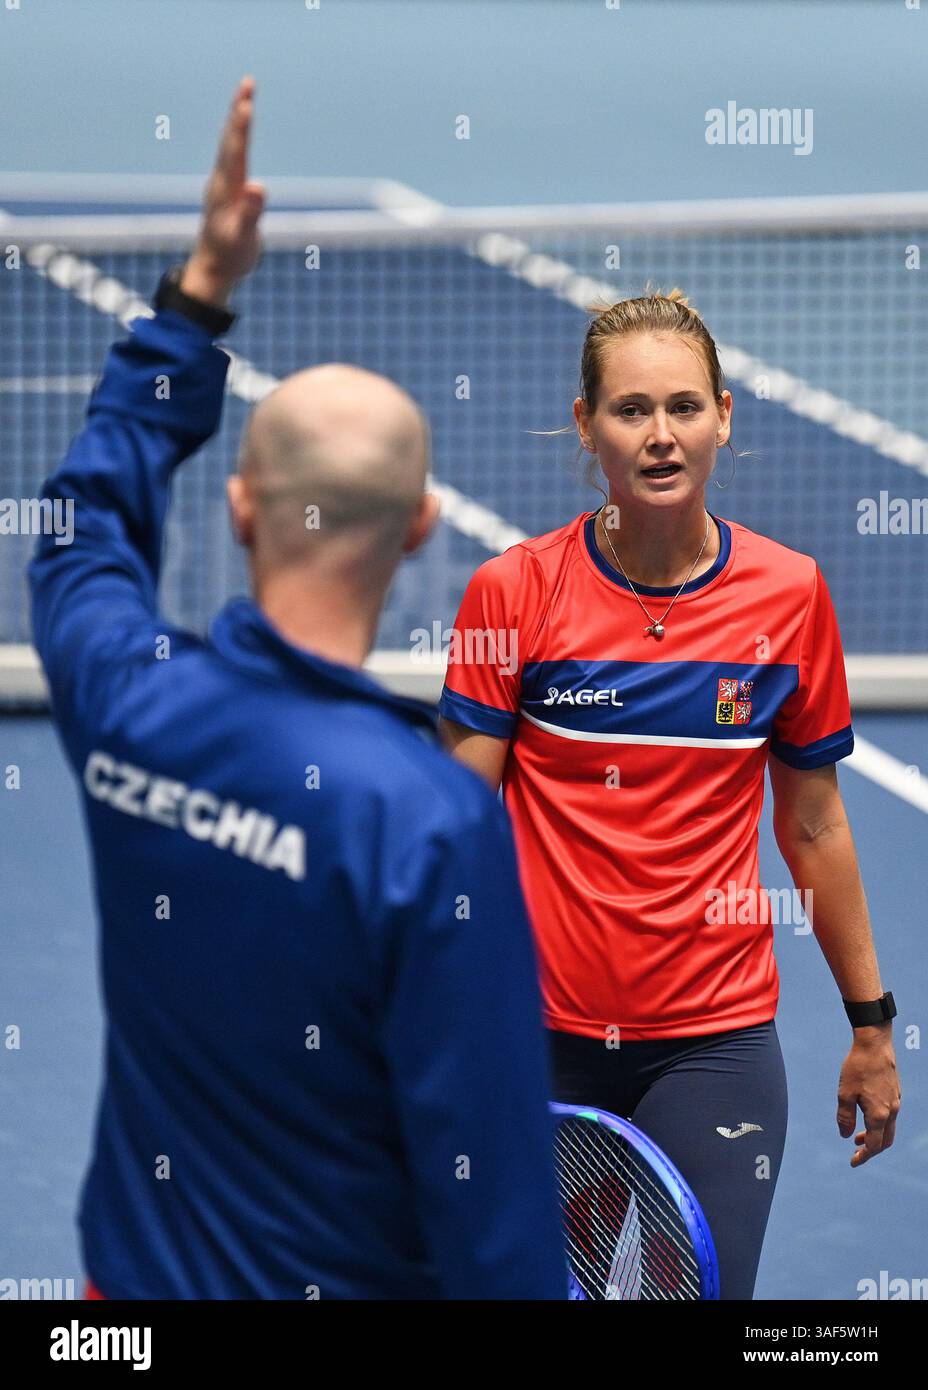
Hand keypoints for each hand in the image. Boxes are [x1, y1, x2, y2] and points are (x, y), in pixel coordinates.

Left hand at [181, 75, 265, 308]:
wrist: (212, 269)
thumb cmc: (229, 256)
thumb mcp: (242, 238)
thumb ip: (249, 213)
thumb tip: (257, 187)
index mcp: (227, 190)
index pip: (235, 152)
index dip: (241, 128)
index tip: (246, 104)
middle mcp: (222, 181)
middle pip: (231, 139)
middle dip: (239, 110)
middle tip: (248, 83)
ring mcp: (223, 184)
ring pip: (230, 144)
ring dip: (238, 119)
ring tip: (246, 97)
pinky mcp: (228, 190)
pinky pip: (233, 155)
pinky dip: (238, 137)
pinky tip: (240, 131)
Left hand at [837, 1026, 900, 1166]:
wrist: (875, 1044)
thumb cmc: (857, 1067)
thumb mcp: (844, 1093)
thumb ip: (845, 1117)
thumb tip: (846, 1136)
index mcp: (879, 1114)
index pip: (874, 1145)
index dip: (864, 1156)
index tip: (853, 1162)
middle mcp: (891, 1111)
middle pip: (885, 1141)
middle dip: (871, 1150)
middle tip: (857, 1153)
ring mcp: (895, 1101)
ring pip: (889, 1128)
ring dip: (875, 1136)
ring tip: (858, 1137)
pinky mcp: (895, 1093)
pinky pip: (890, 1116)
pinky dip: (879, 1123)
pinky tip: (866, 1116)